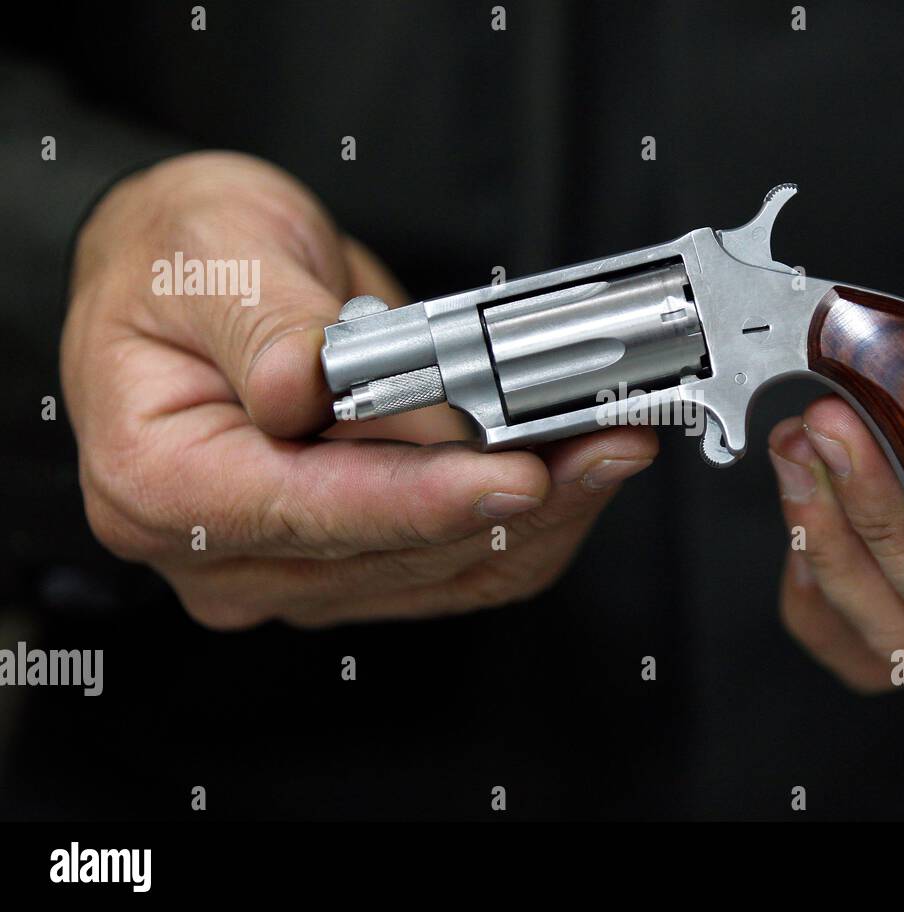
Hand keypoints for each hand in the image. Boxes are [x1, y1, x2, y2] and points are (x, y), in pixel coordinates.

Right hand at [62, 152, 655, 627]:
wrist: (190, 278)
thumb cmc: (179, 261)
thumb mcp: (209, 254)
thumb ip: (261, 324)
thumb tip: (304, 386)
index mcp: (162, 483)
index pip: (312, 510)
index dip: (423, 497)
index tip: (517, 476)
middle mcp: (227, 550)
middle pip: (396, 550)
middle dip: (515, 499)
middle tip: (606, 437)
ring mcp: (294, 568)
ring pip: (445, 569)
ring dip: (543, 515)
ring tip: (612, 445)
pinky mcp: (353, 561)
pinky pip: (459, 565)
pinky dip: (530, 524)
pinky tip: (579, 470)